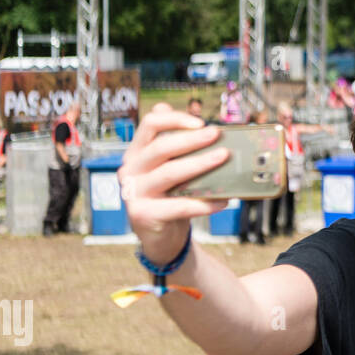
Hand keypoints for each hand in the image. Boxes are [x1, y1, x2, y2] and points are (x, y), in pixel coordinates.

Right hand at [119, 103, 229, 260]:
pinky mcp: (143, 214)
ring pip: (169, 173)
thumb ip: (178, 147)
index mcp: (137, 152)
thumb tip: (202, 127)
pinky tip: (223, 200)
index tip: (200, 122)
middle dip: (192, 139)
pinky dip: (203, 203)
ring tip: (223, 157)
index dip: (174, 119)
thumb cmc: (168, 196)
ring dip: (199, 164)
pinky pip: (179, 206)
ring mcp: (134, 192)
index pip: (150, 124)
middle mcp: (131, 169)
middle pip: (160, 147)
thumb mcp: (169, 168)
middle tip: (216, 135)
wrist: (159, 235)